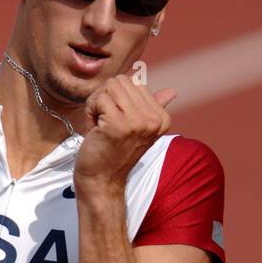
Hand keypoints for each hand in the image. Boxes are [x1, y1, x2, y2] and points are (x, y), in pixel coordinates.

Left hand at [74, 74, 176, 193]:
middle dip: (105, 98)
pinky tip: (94, 130)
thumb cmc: (113, 153)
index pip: (135, 82)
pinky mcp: (118, 124)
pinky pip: (98, 98)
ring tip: (99, 126)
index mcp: (162, 118)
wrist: (101, 181)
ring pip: (109, 86)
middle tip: (104, 123)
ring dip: (96, 104)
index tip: (116, 122)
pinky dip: (89, 112)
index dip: (117, 98)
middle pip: (121, 81)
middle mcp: (154, 120)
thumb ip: (152, 108)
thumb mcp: (136, 128)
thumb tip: (172, 91)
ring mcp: (138, 122)